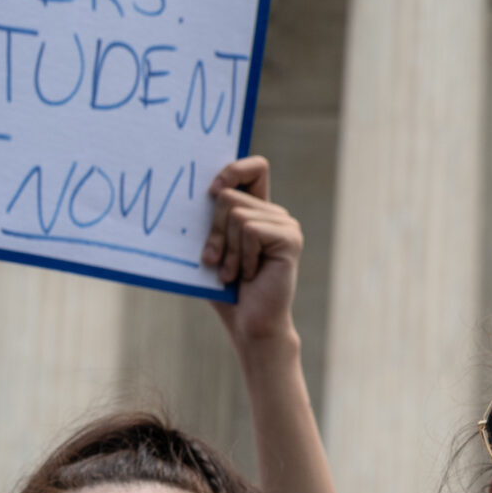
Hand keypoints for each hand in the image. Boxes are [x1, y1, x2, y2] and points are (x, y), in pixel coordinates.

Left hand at [203, 157, 302, 353]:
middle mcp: (275, 213)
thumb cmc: (227, 291)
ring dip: (225, 249)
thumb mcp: (213, 250)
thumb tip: (201, 196)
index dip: (234, 169)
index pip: (255, 167)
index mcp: (258, 211)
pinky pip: (250, 230)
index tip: (212, 189)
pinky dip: (240, 256)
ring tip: (232, 273)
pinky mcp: (290, 239)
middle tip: (213, 260)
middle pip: (229, 195)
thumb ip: (211, 224)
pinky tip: (250, 274)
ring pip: (236, 214)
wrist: (250, 325)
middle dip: (212, 230)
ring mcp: (286, 224)